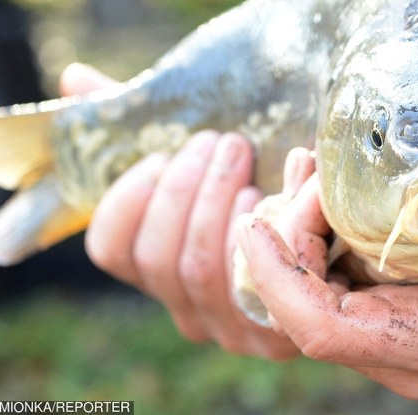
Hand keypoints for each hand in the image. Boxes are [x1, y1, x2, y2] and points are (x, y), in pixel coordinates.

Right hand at [59, 63, 299, 358]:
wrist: (341, 230)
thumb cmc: (259, 186)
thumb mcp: (201, 155)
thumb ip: (138, 122)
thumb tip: (76, 79)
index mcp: (161, 269)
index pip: (112, 250)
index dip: (127, 200)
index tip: (160, 155)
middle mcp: (186, 307)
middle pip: (158, 258)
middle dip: (186, 189)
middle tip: (222, 141)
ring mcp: (228, 328)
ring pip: (199, 271)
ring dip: (219, 203)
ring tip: (245, 158)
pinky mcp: (274, 338)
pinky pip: (255, 288)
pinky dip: (266, 233)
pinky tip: (280, 193)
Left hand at [236, 156, 417, 398]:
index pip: (324, 330)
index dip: (278, 279)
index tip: (252, 219)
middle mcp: (398, 352)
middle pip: (301, 307)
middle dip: (287, 238)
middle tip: (309, 170)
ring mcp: (383, 331)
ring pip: (303, 290)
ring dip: (292, 228)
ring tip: (308, 166)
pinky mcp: (376, 305)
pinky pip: (318, 276)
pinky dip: (307, 230)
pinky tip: (316, 182)